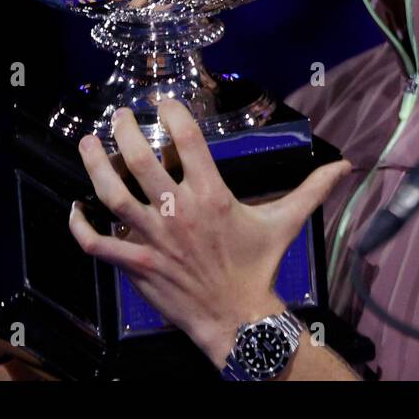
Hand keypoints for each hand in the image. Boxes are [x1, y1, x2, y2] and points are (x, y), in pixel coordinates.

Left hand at [68, 100, 351, 368]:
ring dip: (93, 165)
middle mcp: (178, 210)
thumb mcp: (286, 222)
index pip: (189, 141)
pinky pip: (97, 241)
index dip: (173, 114)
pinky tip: (75, 208)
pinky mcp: (136, 262)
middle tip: (119, 114)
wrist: (238, 316)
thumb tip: (344, 167)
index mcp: (212, 195)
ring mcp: (153, 236)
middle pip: (139, 159)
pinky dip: (80, 225)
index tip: (165, 101)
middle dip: (123, 130)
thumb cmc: (259, 266)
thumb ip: (312, 189)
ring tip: (88, 143)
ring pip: (110, 194)